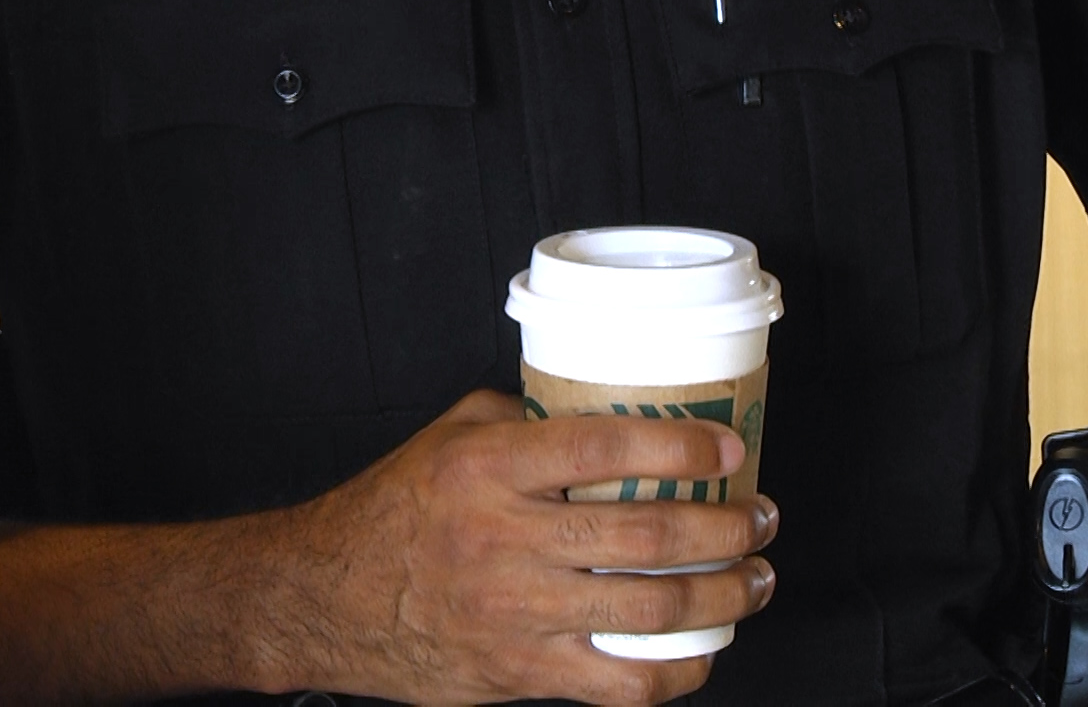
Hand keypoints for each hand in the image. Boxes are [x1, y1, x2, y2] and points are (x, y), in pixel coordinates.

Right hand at [272, 390, 779, 704]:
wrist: (325, 599)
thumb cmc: (395, 510)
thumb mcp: (451, 436)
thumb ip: (529, 420)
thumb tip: (610, 408)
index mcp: (489, 469)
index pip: (606, 446)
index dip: (681, 444)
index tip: (728, 445)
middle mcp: (505, 540)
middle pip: (647, 535)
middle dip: (727, 527)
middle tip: (761, 517)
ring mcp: (516, 613)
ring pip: (649, 611)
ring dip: (724, 595)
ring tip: (756, 578)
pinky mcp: (520, 672)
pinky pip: (618, 683)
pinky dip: (676, 673)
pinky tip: (704, 652)